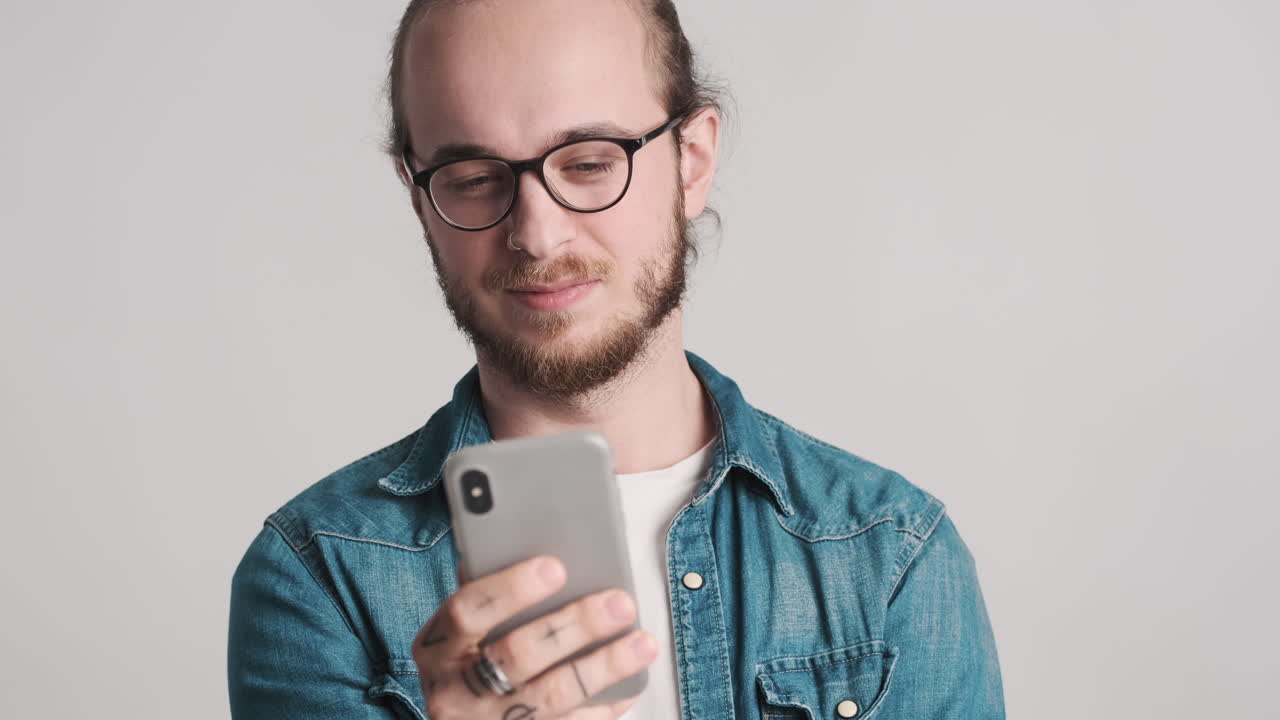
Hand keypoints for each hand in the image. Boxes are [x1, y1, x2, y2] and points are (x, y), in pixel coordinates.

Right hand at [413, 555, 655, 718]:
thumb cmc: (464, 661)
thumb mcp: (457, 630)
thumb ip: (484, 589)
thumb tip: (521, 539)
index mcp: (436, 647)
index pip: (466, 612)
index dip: (510, 589)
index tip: (556, 567)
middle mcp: (455, 692)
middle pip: (518, 656)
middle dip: (574, 626)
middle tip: (619, 603)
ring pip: (550, 696)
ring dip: (603, 666)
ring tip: (642, 643)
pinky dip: (605, 706)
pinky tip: (631, 684)